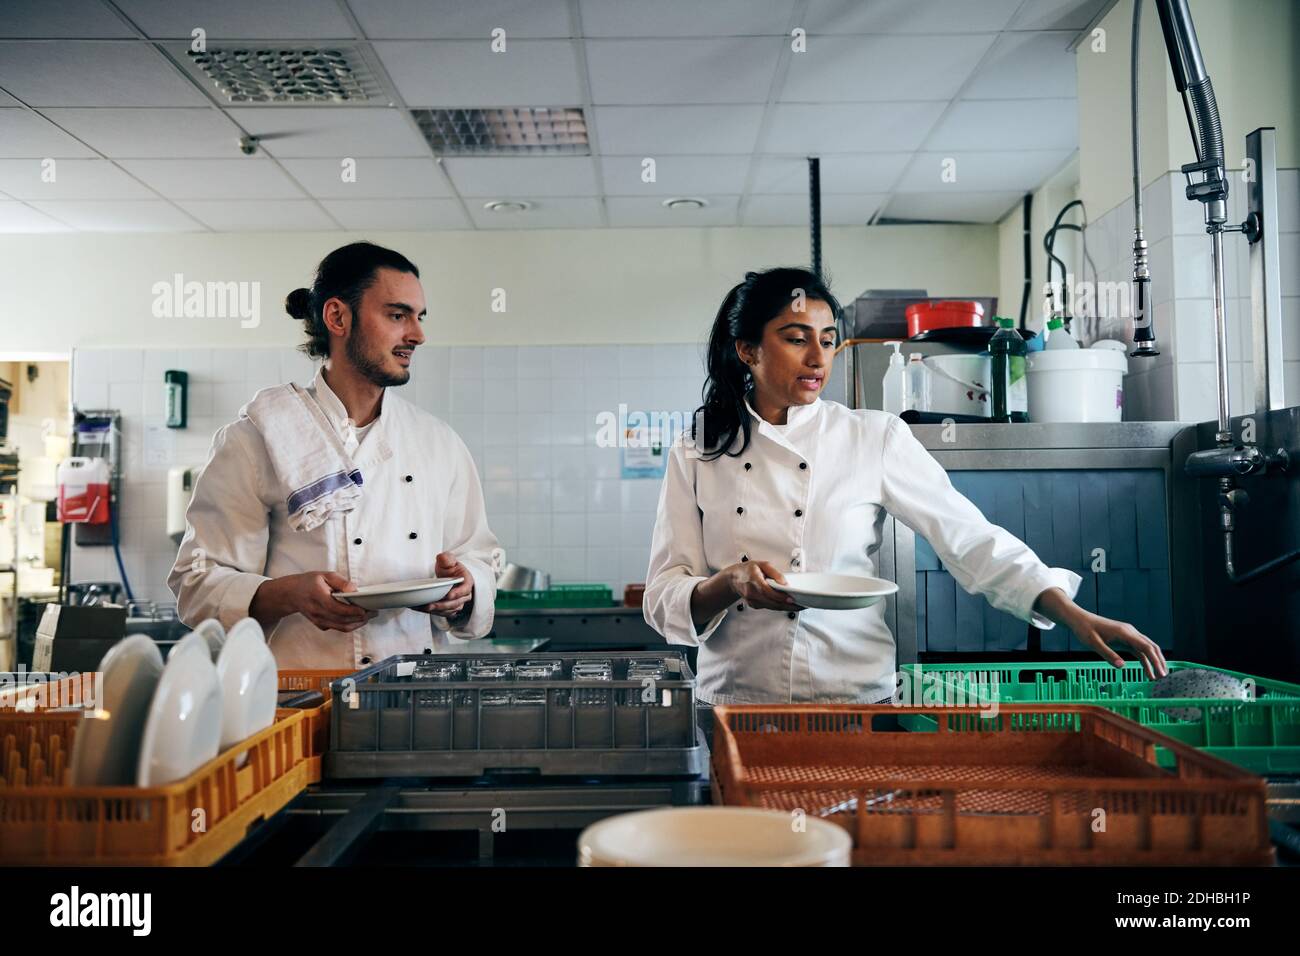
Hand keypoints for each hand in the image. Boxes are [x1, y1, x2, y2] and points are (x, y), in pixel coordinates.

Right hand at [250, 571, 376, 632]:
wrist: (292, 594)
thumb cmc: (309, 582)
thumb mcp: (325, 575)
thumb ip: (341, 582)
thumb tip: (354, 590)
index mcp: (318, 596)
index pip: (337, 608)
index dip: (352, 611)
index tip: (365, 609)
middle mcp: (317, 611)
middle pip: (342, 620)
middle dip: (360, 618)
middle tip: (373, 612)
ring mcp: (319, 620)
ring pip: (341, 627)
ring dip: (357, 624)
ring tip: (368, 616)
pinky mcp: (321, 625)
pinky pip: (337, 628)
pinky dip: (350, 625)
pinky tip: (357, 618)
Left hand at [413, 551, 473, 620]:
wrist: (450, 576)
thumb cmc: (451, 569)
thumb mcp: (449, 560)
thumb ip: (447, 558)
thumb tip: (442, 557)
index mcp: (467, 582)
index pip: (465, 589)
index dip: (458, 593)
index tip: (449, 595)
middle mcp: (464, 595)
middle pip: (455, 603)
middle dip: (442, 605)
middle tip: (430, 605)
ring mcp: (457, 603)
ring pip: (449, 610)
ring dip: (436, 611)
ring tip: (423, 608)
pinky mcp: (449, 609)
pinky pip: (442, 613)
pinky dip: (433, 612)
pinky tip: (422, 609)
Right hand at [723, 560, 802, 611]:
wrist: (734, 578)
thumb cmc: (748, 570)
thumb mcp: (762, 564)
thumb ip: (775, 573)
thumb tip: (784, 583)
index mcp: (753, 580)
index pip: (767, 591)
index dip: (780, 596)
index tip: (792, 599)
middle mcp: (751, 592)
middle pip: (772, 602)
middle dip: (788, 605)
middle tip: (801, 605)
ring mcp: (752, 600)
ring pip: (772, 606)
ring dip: (786, 607)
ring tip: (799, 605)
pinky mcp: (754, 605)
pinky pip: (769, 607)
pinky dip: (779, 606)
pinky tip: (787, 604)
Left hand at [1068, 610, 1168, 678]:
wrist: (1079, 619)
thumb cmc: (1084, 630)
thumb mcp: (1094, 644)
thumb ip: (1108, 655)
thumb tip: (1122, 666)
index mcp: (1124, 632)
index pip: (1146, 646)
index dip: (1156, 660)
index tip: (1161, 672)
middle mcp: (1130, 632)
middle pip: (1151, 647)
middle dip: (1159, 662)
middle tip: (1163, 677)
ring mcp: (1128, 635)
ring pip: (1146, 649)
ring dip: (1153, 662)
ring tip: (1157, 677)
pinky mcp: (1124, 639)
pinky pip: (1138, 650)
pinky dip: (1144, 660)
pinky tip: (1147, 671)